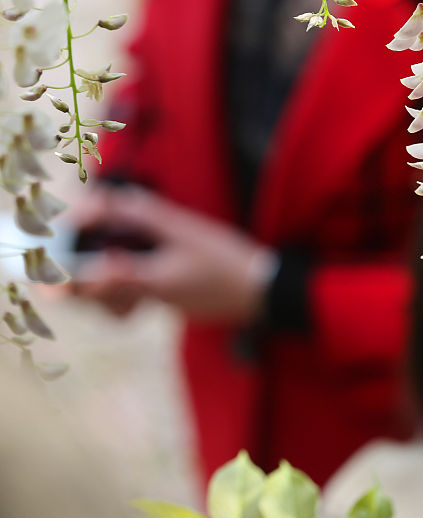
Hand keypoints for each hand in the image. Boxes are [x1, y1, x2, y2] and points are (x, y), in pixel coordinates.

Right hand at [70, 186, 277, 323]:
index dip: (77, 222)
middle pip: (102, 239)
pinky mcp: (167, 267)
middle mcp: (156, 228)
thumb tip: (72, 279)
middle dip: (91, 270)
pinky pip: (133, 277)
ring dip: (109, 288)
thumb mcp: (166, 283)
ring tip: (126, 309)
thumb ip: (118, 279)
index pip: (105, 204)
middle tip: (97, 297)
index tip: (61, 251)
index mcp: (156, 219)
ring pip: (115, 263)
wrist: (266, 294)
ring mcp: (162, 248)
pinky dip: (127, 295)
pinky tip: (137, 312)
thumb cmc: (221, 283)